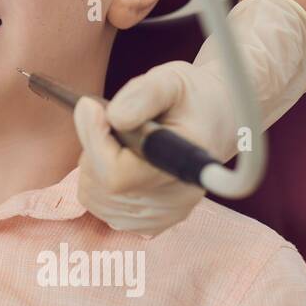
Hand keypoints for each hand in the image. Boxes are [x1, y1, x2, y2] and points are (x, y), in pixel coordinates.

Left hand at [73, 0, 305, 235]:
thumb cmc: (192, 98)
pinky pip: (99, 205)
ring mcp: (162, 216)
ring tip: (121, 141)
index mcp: (185, 166)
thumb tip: (113, 117)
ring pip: (94, 195)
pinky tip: (122, 160)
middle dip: (94, 146)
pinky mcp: (149, 224)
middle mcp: (176, 200)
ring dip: (94, 163)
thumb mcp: (171, 81)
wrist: (215, 119)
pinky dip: (98, 181)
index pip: (117, 175)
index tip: (90, 106)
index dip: (95, 140)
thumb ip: (143, 95)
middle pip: (101, 185)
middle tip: (113, 119)